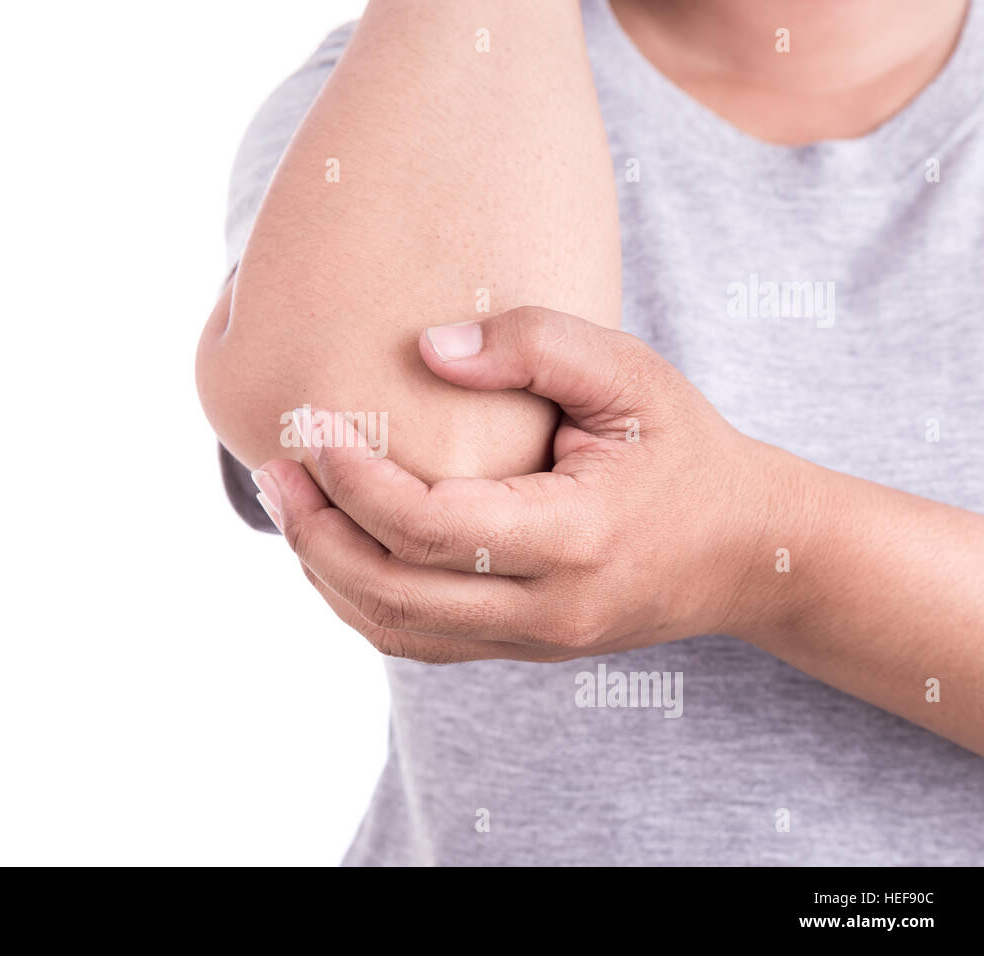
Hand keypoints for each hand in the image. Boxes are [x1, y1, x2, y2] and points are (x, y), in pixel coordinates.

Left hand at [251, 307, 795, 662]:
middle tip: (274, 468)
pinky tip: (334, 544)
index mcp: (577, 538)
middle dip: (318, 531)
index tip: (311, 423)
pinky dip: (361, 597)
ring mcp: (532, 642)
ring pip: (395, 629)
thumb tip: (426, 349)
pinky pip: (417, 640)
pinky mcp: (519, 649)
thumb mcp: (630, 375)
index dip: (356, 480)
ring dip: (327, 570)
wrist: (749, 551)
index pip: (433, 527)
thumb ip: (533, 346)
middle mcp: (548, 610)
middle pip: (395, 593)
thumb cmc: (685, 450)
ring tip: (288, 502)